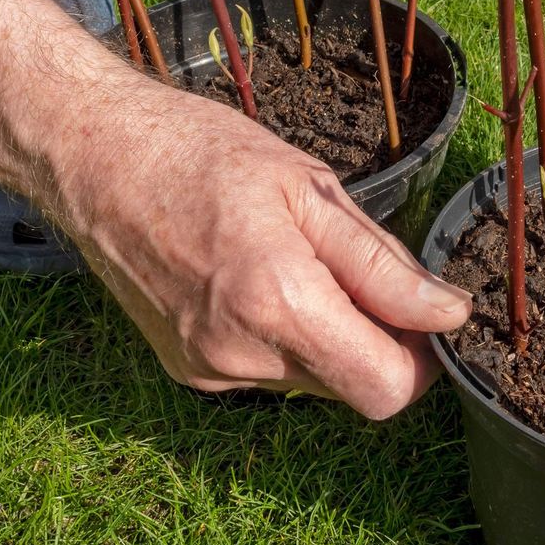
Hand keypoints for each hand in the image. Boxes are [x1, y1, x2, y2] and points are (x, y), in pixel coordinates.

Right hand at [48, 80, 471, 415]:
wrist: (94, 159)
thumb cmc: (202, 155)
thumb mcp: (312, 190)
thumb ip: (385, 266)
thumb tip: (449, 314)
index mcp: (278, 302)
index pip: (387, 389)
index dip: (423, 358)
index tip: (425, 312)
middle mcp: (241, 354)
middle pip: (355, 389)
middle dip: (379, 343)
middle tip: (361, 272)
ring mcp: (210, 370)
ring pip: (315, 380)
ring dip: (331, 337)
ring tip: (298, 262)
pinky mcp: (188, 372)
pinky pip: (270, 372)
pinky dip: (287, 338)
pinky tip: (259, 279)